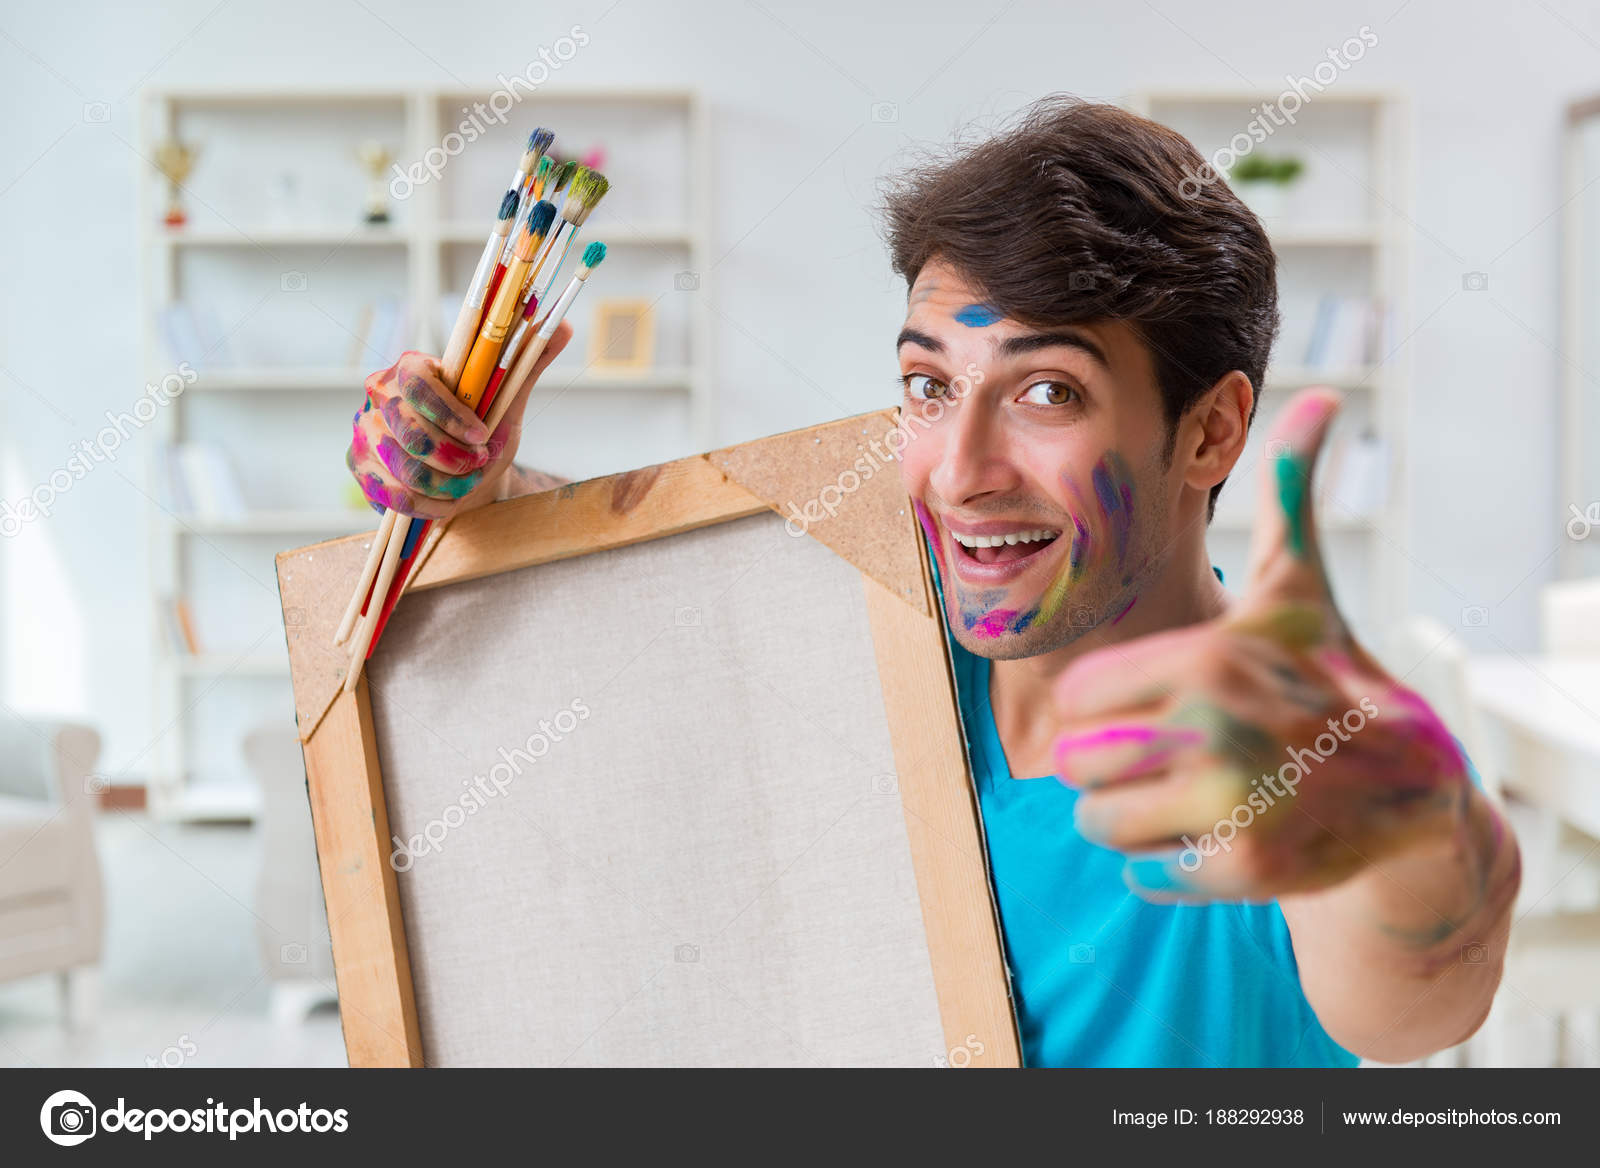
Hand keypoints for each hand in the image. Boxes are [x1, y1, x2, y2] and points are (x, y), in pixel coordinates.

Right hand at [345, 320, 571, 519]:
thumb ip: (527, 364)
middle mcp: (379, 397)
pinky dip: (432, 504)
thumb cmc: (481, 434)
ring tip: (468, 482)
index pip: (417, 382)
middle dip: (457, 458)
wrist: (463, 477)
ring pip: (407, 469)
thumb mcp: (506, 402)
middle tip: (479, 463)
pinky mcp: (362, 470)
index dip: (451, 413)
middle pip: (413, 433)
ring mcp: (366, 434)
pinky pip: (397, 496)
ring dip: (449, 484)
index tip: (482, 436)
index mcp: (411, 369)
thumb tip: (562, 324)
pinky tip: (449, 500)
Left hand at [1049, 387, 1471, 901]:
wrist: (1408, 782)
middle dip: (1110, 765)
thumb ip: (1283, 497)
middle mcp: (1213, 728)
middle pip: (1077, 764)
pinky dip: (1165, 863)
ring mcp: (1229, 802)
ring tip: (1184, 794)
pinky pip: (1143, 873)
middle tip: (1164, 757)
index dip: (1103, 706)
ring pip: (1099, 823)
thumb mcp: (1297, 586)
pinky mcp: (1242, 867)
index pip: (1076, 696)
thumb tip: (1312, 398)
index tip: (1148, 706)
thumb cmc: (1328, 671)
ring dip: (1129, 817)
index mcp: (1206, 657)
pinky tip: (1211, 833)